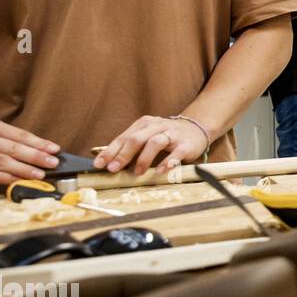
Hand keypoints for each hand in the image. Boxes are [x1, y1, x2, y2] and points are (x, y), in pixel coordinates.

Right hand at [0, 116, 60, 184]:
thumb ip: (7, 139)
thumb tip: (39, 150)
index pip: (18, 134)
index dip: (38, 142)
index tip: (55, 149)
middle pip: (11, 147)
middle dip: (34, 156)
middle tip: (52, 162)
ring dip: (21, 169)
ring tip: (39, 174)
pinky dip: (3, 178)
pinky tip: (17, 181)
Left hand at [94, 115, 210, 175]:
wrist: (197, 129)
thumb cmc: (167, 135)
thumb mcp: (148, 135)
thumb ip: (131, 145)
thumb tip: (108, 160)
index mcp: (145, 124)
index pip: (124, 137)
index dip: (110, 151)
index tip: (99, 164)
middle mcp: (157, 126)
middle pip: (137, 139)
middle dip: (123, 154)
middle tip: (113, 169)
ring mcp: (172, 134)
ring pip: (155, 142)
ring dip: (144, 158)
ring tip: (137, 172)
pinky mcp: (186, 145)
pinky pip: (176, 153)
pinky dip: (167, 162)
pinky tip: (160, 171)